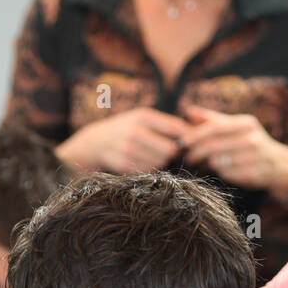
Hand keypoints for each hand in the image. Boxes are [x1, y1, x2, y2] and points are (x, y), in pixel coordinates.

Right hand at [59, 108, 190, 174]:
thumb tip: (193, 137)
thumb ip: (165, 125)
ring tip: (149, 156)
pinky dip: (146, 169)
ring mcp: (127, 149)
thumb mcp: (141, 119)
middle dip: (171, 153)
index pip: (176, 127)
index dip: (188, 137)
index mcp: (143, 116)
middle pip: (170, 150)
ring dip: (159, 162)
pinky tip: (138, 162)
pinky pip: (146, 171)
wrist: (94, 143)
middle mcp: (135, 131)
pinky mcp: (122, 164)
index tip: (190, 143)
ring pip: (159, 162)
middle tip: (167, 152)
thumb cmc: (125, 130)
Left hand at [179, 105, 287, 193]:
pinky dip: (223, 173)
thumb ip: (213, 119)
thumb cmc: (251, 142)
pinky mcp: (255, 174)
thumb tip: (190, 111)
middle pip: (214, 147)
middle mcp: (252, 139)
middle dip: (197, 152)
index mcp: (246, 123)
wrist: (279, 164)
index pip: (214, 128)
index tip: (182, 141)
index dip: (196, 135)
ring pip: (219, 162)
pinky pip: (228, 175)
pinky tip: (226, 169)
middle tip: (189, 156)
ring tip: (212, 161)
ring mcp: (255, 158)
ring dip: (211, 163)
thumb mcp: (236, 126)